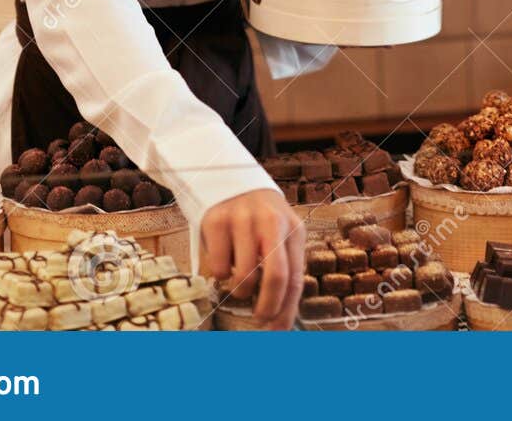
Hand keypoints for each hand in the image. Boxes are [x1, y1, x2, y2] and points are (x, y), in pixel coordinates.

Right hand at [199, 188, 304, 326]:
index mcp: (293, 229)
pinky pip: (219, 266)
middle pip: (276, 276)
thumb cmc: (260, 219)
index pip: (295, 277)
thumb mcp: (280, 234)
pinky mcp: (216, 220)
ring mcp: (242, 220)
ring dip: (240, 290)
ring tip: (240, 280)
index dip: (287, 309)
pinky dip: (221, 274)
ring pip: (243, 276)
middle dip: (268, 306)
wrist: (232, 180)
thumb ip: (283, 266)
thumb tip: (280, 316)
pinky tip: (225, 258)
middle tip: (259, 318)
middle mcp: (271, 222)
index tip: (278, 331)